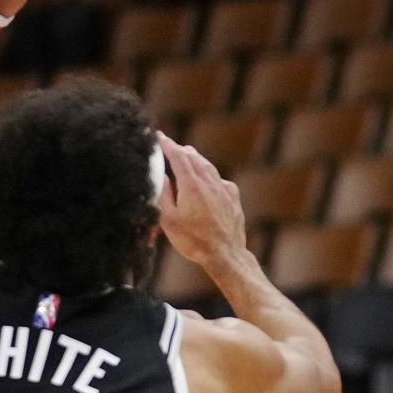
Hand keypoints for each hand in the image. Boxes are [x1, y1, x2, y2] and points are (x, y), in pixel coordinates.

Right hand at [157, 136, 251, 271]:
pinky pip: (221, 180)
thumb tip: (162, 176)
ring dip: (197, 159)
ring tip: (189, 155)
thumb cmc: (194, 241)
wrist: (225, 255)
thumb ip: (163, 194)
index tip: (159, 137)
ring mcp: (224, 190)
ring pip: (209, 167)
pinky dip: (211, 174)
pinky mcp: (233, 199)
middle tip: (172, 146)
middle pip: (194, 158)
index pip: (178, 156)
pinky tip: (210, 178)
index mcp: (191, 185)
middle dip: (181, 150)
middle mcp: (210, 183)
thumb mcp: (169, 220)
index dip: (167, 144)